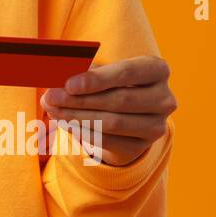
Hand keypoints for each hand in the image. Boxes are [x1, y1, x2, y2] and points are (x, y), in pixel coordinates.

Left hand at [39, 55, 175, 166]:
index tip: (69, 84)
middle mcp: (164, 98)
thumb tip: (57, 76)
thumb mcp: (99, 71)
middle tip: (51, 98)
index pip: (127, 72)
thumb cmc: (108, 83)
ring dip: (77, 117)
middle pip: (119, 100)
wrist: (124, 115)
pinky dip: (83, 132)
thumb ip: (83, 70)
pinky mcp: (142, 146)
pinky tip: (66, 123)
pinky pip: (109, 141)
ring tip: (53, 110)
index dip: (97, 79)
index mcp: (157, 70)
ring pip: (113, 123)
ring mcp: (157, 125)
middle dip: (80, 100)